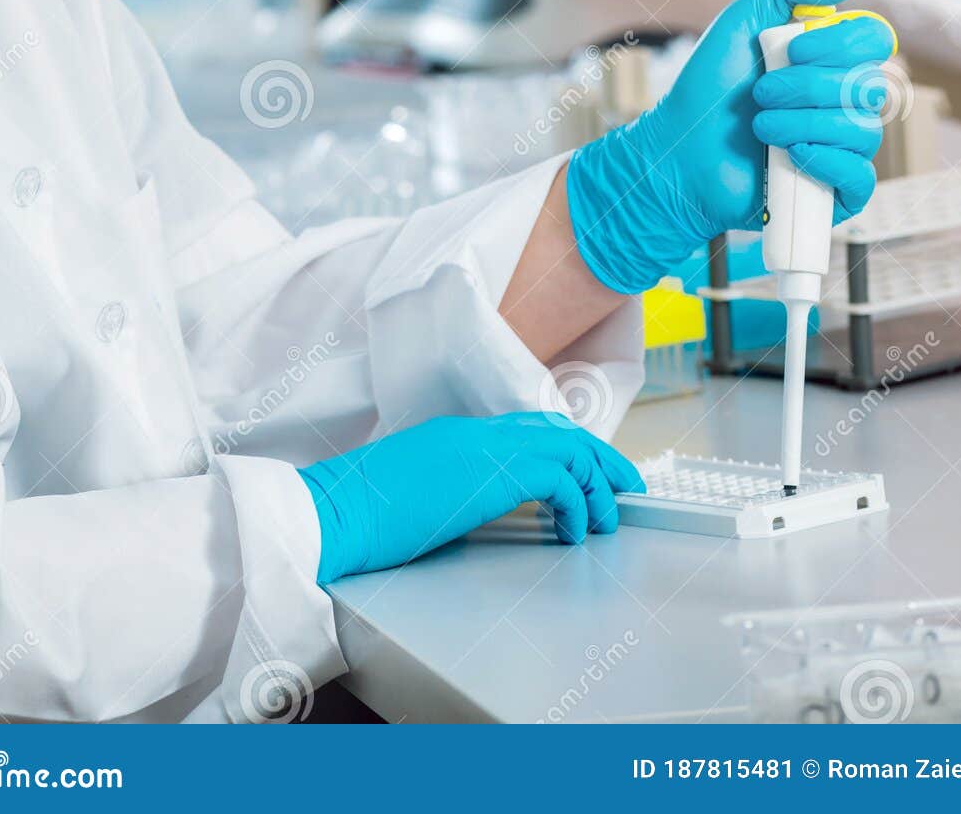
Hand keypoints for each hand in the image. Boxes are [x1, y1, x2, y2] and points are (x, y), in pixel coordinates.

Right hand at [297, 411, 644, 583]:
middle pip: (558, 431)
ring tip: (606, 518)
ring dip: (596, 484)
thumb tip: (476, 504)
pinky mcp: (491, 475)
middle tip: (626, 485)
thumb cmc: (360, 513)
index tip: (593, 471)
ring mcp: (484, 448)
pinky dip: (576, 504)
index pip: (529, 429)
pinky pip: (559, 479)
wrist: (334, 512)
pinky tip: (572, 531)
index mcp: (458, 435)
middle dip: (600, 457)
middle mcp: (476, 432)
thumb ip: (452, 486)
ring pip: (567, 449)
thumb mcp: (416, 491)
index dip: (569, 448)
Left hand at [566, 0, 894, 293]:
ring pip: (863, 131)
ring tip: (760, 128)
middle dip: (808, 88)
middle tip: (760, 94)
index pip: (876, 39)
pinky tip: (792, 156)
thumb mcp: (740, 23)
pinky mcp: (835, 191)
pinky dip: (826, 162)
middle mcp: (845, 101)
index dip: (842, 44)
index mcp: (831, 60)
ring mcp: (843, 147)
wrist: (680, 151)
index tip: (793, 50)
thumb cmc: (709, 90)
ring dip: (803, 124)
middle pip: (870, 86)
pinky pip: (861, 177)